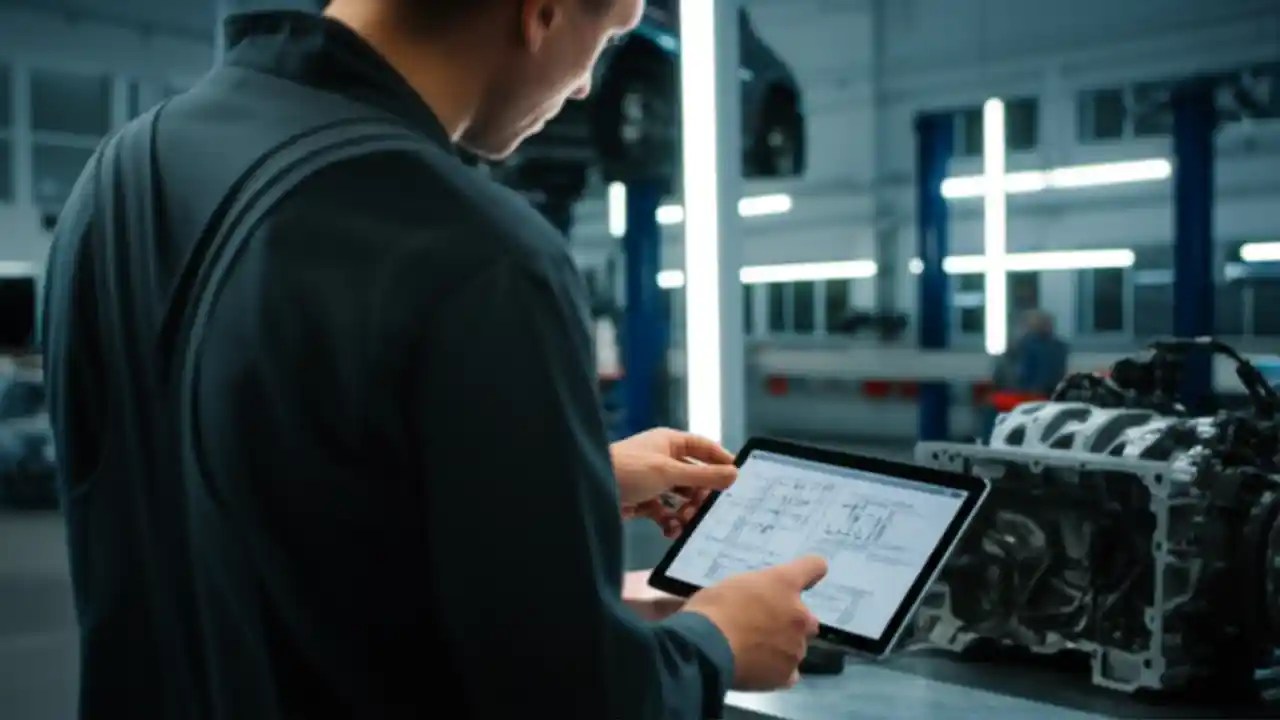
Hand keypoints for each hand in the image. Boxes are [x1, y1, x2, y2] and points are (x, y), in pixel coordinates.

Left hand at [611, 428, 736, 537]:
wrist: (589, 489)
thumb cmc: (629, 470)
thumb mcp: (670, 473)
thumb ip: (704, 476)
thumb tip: (735, 473)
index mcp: (670, 442)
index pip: (704, 447)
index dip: (721, 460)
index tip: (738, 478)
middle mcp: (663, 459)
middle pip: (694, 477)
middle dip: (701, 495)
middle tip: (705, 511)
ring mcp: (652, 480)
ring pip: (680, 497)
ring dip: (686, 511)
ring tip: (685, 523)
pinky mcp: (642, 500)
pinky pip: (664, 511)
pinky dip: (669, 521)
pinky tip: (670, 531)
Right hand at [682, 555, 827, 691]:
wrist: (706, 648)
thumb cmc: (712, 610)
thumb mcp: (731, 587)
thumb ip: (753, 593)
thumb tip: (752, 604)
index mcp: (783, 584)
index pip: (814, 566)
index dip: (810, 572)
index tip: (805, 578)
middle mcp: (799, 614)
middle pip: (807, 619)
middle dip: (791, 622)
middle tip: (763, 627)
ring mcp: (796, 647)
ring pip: (797, 647)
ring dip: (782, 647)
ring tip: (752, 652)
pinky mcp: (788, 675)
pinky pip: (789, 673)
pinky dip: (777, 671)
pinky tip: (756, 669)